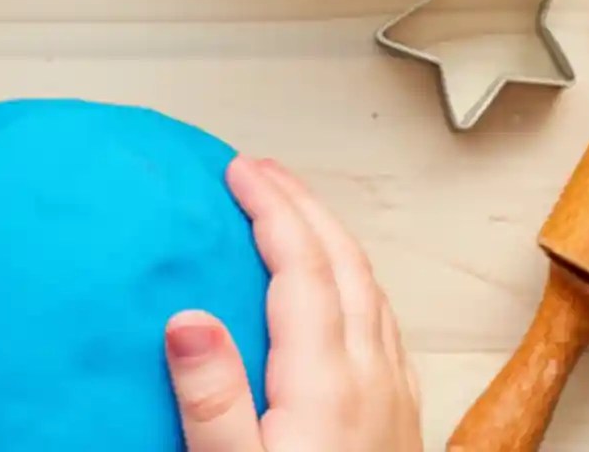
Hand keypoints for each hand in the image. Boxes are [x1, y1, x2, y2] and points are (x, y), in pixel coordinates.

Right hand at [164, 156, 422, 451]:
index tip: (240, 171)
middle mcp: (369, 379)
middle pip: (343, 261)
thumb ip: (212, 401)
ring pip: (371, 287)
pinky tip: (341, 289)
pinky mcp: (401, 417)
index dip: (270, 207)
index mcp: (323, 384)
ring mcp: (393, 395)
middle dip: (302, 204)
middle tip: (264, 171)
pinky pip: (384, 324)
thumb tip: (188, 322)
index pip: (300, 266)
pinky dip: (356, 282)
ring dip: (331, 236)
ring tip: (296, 213)